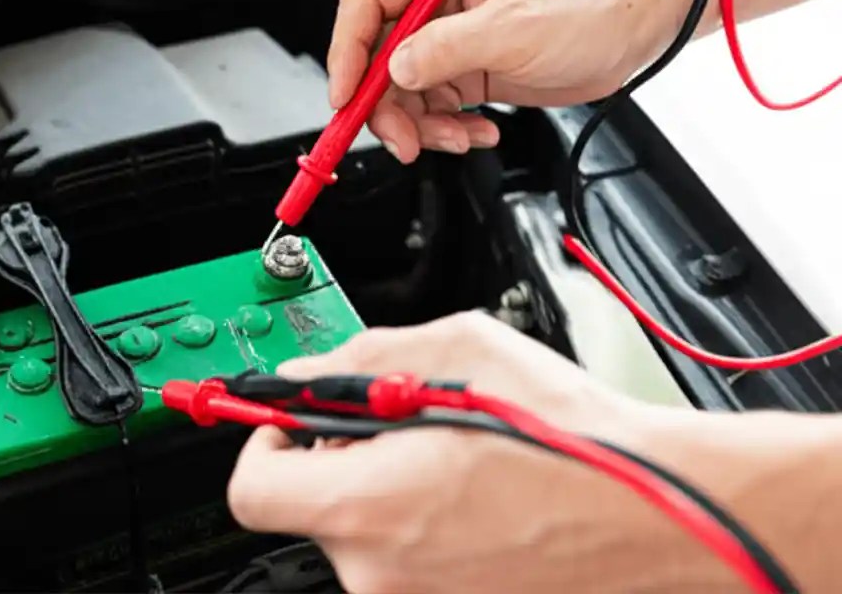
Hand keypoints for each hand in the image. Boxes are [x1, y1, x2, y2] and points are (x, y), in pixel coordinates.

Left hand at [226, 312, 743, 592]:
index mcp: (366, 505)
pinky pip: (415, 566)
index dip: (263, 443)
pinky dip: (432, 534)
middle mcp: (380, 573)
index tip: (290, 422)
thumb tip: (307, 374)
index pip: (251, 488)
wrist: (671, 517)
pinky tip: (485, 505)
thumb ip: (361, 358)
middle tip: (405, 429)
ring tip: (465, 466)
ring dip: (395, 497)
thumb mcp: (460, 351)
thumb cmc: (581, 442)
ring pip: (370, 538)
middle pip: (315, 510)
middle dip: (345, 462)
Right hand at [331, 0, 692, 162]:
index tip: (347, 98)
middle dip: (385, 104)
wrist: (655, 10)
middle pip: (380, 55)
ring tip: (455, 140)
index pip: (367, 2)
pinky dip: (450, 127)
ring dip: (421, 124)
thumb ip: (446, 50)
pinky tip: (477, 133)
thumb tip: (395, 71)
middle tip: (403, 140)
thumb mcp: (517, 26)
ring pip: (407, 88)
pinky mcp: (478, 65)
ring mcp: (459, 34)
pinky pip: (441, 103)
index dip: (347, 52)